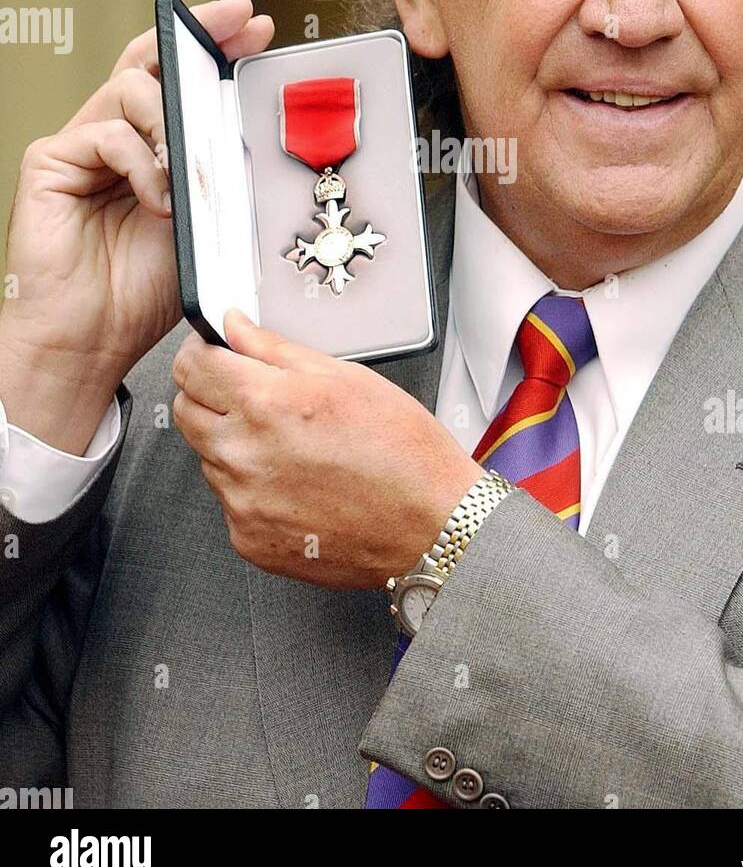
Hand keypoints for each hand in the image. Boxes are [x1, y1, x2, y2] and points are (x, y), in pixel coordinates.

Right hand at [0, 0, 273, 451]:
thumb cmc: (143, 291)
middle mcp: (114, 136)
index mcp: (152, 146)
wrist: (93, 339)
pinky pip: (105, 133)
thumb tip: (251, 133)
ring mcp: (81, 146)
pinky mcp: (51, 162)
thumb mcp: (204, 223)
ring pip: (132, 91)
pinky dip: (141, 162)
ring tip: (191, 173)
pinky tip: (157, 199)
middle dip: (199, 34)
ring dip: (174, 124)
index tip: (254, 24)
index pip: (180, 76)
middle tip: (240, 23)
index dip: (214, 42)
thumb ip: (217, 177)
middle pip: (150, 60)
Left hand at [171, 309, 481, 588]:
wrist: (432, 524)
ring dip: (234, 442)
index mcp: (265, 404)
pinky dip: (253, 488)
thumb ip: (275, 348)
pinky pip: (230, 501)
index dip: (201, 352)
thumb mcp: (344, 376)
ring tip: (292, 445)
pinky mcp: (249, 540)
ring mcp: (242, 502)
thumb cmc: (402, 451)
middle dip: (210, 394)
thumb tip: (234, 326)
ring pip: (208, 457)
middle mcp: (243, 454)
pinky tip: (296, 481)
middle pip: (186, 411)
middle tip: (253, 395)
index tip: (213, 353)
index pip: (191, 367)